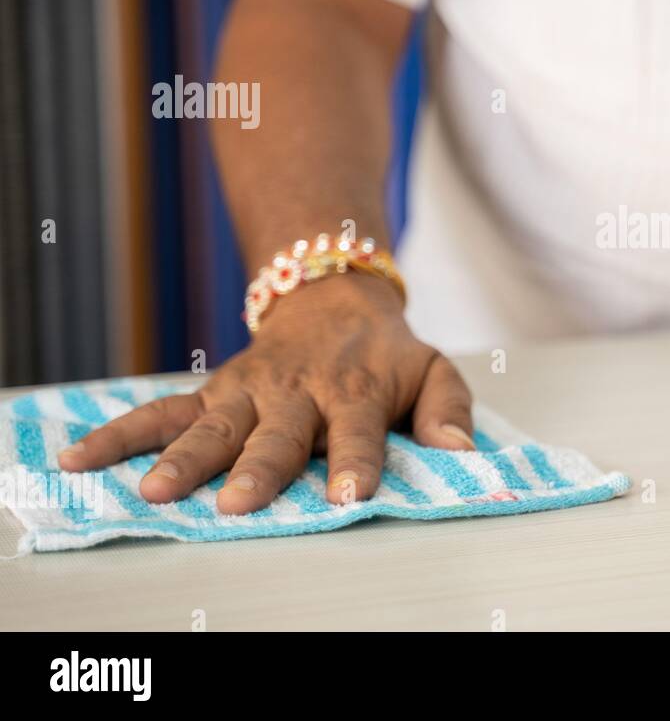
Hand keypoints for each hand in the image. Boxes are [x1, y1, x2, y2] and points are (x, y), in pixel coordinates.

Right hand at [57, 272, 473, 513]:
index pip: (360, 433)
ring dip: (184, 456)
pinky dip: (119, 432)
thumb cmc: (386, 353)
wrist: (334, 296)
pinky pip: (161, 410)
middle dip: (260, 468)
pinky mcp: (212, 391)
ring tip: (155, 489)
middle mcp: (298, 394)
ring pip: (213, 425)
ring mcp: (248, 392)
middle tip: (237, 501)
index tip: (349, 495)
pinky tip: (79, 458)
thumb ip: (448, 411)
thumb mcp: (432, 369)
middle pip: (278, 435)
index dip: (356, 463)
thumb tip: (462, 454)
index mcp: (357, 393)